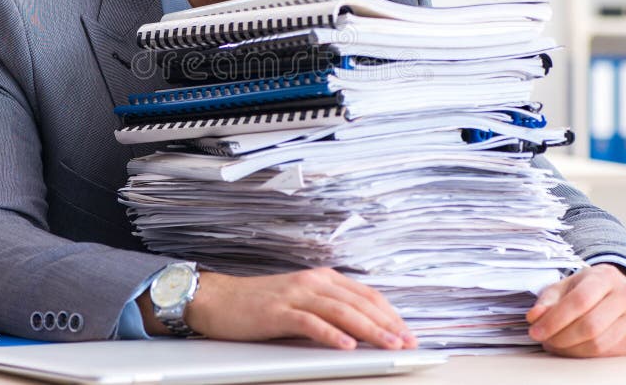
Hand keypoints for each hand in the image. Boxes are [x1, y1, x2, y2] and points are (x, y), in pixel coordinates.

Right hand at [139, 268, 416, 349]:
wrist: (218, 299)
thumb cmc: (259, 304)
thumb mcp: (300, 301)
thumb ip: (327, 308)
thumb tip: (360, 328)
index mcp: (321, 278)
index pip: (364, 294)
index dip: (389, 313)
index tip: (407, 331)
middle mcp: (312, 281)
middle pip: (358, 302)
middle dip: (387, 323)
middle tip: (408, 342)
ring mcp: (295, 294)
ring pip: (341, 311)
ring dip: (369, 329)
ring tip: (388, 345)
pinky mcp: (278, 310)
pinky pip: (310, 322)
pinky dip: (332, 334)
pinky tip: (347, 346)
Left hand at [526, 264, 625, 356]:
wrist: (620, 290)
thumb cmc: (588, 287)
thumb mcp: (566, 285)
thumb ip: (548, 299)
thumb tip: (534, 317)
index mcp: (605, 277)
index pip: (579, 301)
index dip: (554, 319)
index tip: (535, 330)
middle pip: (589, 326)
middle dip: (560, 337)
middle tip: (543, 340)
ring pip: (598, 344)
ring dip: (570, 349)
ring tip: (554, 344)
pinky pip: (607, 354)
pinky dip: (583, 354)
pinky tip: (570, 349)